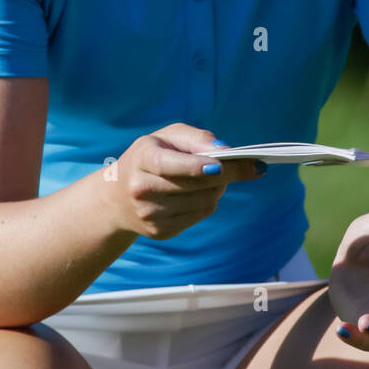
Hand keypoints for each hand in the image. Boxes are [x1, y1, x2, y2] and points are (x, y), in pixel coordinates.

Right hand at [103, 124, 265, 240]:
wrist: (117, 197)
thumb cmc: (151, 157)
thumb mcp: (167, 137)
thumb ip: (196, 138)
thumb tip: (225, 150)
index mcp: (141, 159)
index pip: (172, 165)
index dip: (199, 166)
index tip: (224, 164)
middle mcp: (141, 189)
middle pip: (194, 185)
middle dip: (227, 174)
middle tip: (251, 165)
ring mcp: (150, 214)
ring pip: (203, 202)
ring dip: (220, 187)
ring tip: (219, 176)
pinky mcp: (160, 231)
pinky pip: (200, 215)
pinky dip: (210, 201)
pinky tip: (204, 191)